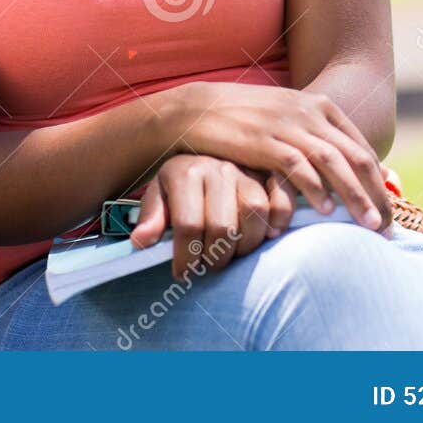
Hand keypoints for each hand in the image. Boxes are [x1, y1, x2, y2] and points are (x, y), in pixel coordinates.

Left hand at [129, 154, 296, 279]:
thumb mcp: (158, 195)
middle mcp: (218, 167)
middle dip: (214, 259)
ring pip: (255, 214)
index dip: (186, 258)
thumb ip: (151, 218)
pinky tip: (264, 236)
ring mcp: (246, 170)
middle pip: (222, 227)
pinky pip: (281, 202)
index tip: (183, 274)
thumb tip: (141, 241)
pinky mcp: (269, 173)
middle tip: (208, 266)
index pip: (188, 226)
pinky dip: (278, 223)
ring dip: (245, 245)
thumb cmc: (179, 184)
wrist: (201, 148)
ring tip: (232, 254)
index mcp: (185, 172)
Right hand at [162, 82, 391, 231]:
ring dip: (355, 196)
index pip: (362, 149)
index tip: (390, 212)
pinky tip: (327, 212)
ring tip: (370, 226)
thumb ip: (317, 138)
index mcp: (321, 107)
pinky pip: (298, 166)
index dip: (380, 183)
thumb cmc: (246, 122)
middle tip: (389, 227)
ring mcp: (287, 125)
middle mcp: (309, 113)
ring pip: (334, 163)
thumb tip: (348, 170)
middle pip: (356, 157)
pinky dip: (316, 189)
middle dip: (377, 194)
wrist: (199, 109)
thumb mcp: (288, 121)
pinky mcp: (264, 140)